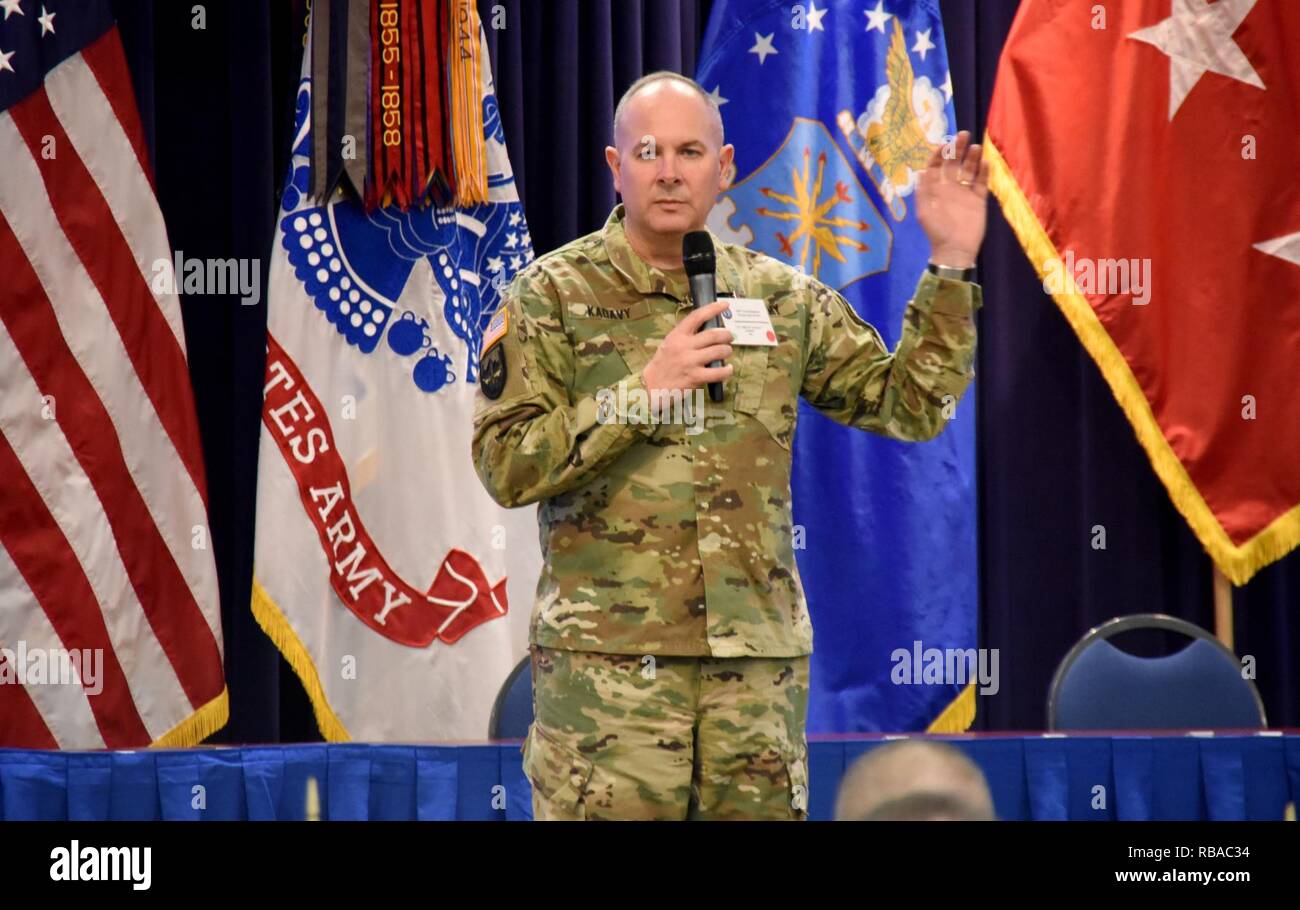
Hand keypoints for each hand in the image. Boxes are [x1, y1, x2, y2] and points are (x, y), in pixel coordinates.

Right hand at [642, 300, 733, 396]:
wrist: (651, 386)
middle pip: (713, 334)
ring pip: (718, 351)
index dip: (713, 308)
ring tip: (727, 352)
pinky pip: (718, 372)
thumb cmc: (663, 364)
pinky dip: (727, 370)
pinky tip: (728, 369)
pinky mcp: (695, 377)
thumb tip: (707, 327)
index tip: (725, 305)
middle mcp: (684, 346)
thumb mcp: (670, 343)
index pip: (697, 316)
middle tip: (730, 337)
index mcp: (677, 335)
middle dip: (726, 334)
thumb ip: (686, 335)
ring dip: (727, 350)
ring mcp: (690, 362)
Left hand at [916, 130, 989, 268]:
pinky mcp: (978, 200)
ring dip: (972, 158)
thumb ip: (924, 191)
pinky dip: (984, 172)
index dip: (940, 154)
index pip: (937, 166)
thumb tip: (921, 171)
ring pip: (969, 170)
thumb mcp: (925, 211)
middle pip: (954, 163)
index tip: (945, 143)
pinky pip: (982, 183)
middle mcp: (950, 187)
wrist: (955, 250)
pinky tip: (986, 162)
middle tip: (964, 134)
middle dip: (958, 149)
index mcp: (935, 189)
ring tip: (976, 147)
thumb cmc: (937, 231)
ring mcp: (965, 192)